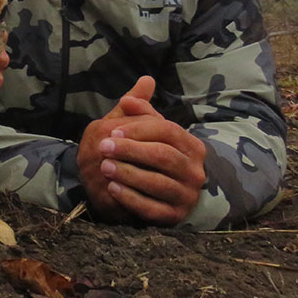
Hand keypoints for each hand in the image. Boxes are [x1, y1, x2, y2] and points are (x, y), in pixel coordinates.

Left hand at [77, 76, 207, 225]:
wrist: (154, 193)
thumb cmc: (148, 155)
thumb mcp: (145, 130)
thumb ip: (143, 108)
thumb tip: (144, 81)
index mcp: (191, 146)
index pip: (167, 130)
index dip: (138, 129)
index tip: (112, 130)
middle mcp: (195, 171)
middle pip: (162, 155)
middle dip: (130, 150)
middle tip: (102, 147)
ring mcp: (187, 195)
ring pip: (158, 183)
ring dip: (128, 173)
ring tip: (104, 167)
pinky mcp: (175, 217)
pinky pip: (153, 209)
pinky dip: (131, 198)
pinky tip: (112, 188)